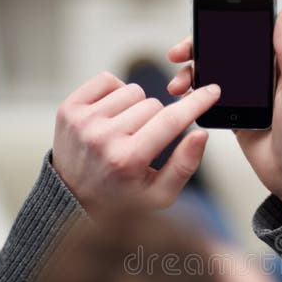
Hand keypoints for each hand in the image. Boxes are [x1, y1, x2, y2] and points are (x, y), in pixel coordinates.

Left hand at [52, 71, 219, 212]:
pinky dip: (115, 93)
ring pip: (132, 91)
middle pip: (154, 104)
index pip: (171, 121)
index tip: (212, 91)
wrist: (72, 200)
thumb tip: (201, 133)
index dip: (196, 103)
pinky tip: (112, 116)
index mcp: (128, 160)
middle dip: (158, 119)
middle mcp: (103, 138)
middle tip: (145, 141)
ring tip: (126, 131)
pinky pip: (106, 81)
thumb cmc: (121, 198)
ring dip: (136, 107)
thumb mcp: (159, 195)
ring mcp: (83, 122)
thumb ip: (184, 165)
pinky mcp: (69, 110)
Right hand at [167, 9, 281, 216]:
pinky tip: (185, 100)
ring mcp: (246, 97)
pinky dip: (195, 99)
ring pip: (212, 77)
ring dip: (192, 77)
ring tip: (179, 86)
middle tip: (178, 56)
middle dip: (197, 51)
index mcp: (278, 65)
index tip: (201, 26)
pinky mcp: (235, 117)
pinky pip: (210, 102)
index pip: (246, 35)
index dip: (221, 28)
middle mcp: (260, 77)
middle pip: (222, 53)